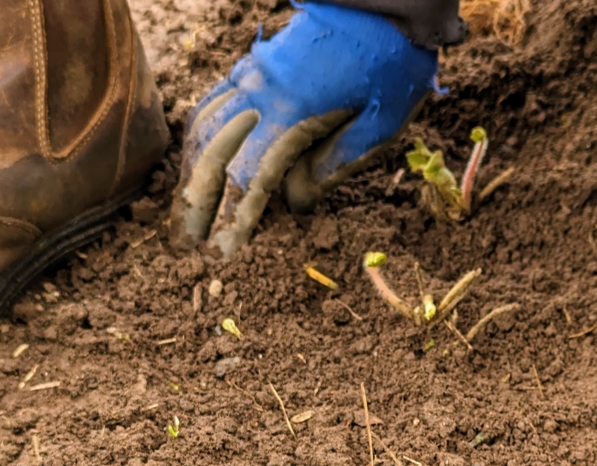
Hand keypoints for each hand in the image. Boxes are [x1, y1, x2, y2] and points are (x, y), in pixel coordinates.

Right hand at [172, 3, 437, 256]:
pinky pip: (212, 102)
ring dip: (190, 172)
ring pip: (204, 128)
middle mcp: (262, 93)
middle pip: (212, 155)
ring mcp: (253, 76)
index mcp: (293, 113)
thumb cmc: (392, 61)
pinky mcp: (254, 66)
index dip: (231, 218)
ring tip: (183, 209)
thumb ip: (337, 163)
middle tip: (186, 243)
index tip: (220, 252)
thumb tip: (296, 204)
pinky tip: (195, 158)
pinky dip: (198, 136)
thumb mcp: (381, 121)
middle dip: (196, 203)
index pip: (248, 177)